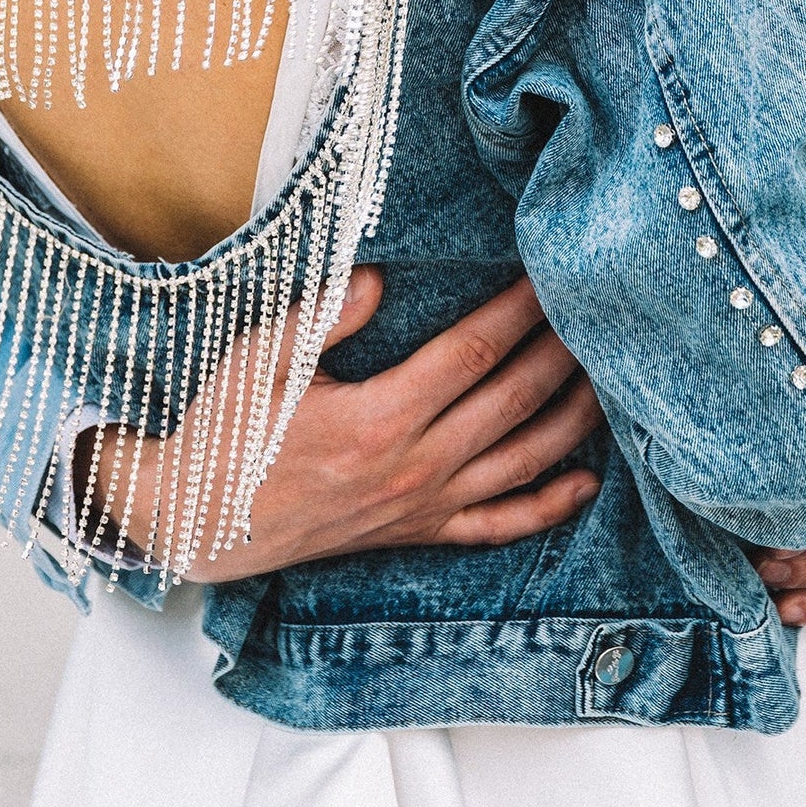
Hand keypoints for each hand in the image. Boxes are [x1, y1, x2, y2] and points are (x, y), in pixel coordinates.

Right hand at [75, 269, 602, 580]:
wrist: (196, 520)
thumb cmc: (226, 429)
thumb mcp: (259, 359)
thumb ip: (322, 317)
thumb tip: (381, 278)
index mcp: (378, 418)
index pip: (471, 353)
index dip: (516, 312)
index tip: (545, 273)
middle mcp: (412, 468)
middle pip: (513, 401)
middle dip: (559, 350)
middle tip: (594, 308)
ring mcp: (421, 507)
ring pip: (521, 462)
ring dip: (571, 418)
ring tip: (609, 375)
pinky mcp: (418, 533)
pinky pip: (499, 526)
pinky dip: (548, 505)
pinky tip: (585, 480)